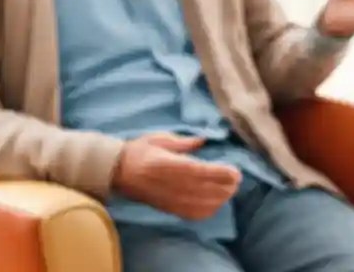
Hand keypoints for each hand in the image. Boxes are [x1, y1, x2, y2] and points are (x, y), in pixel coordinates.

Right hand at [112, 133, 241, 219]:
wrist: (117, 172)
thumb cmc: (140, 151)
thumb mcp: (159, 138)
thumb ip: (183, 141)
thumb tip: (203, 140)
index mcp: (168, 164)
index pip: (199, 172)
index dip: (220, 173)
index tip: (235, 171)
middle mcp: (170, 185)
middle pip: (205, 190)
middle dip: (226, 186)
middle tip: (236, 177)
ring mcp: (170, 199)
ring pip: (202, 205)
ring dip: (221, 198)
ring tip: (229, 188)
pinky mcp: (169, 208)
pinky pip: (194, 214)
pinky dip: (209, 210)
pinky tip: (216, 201)